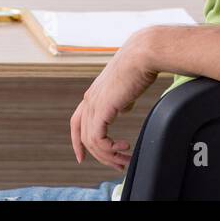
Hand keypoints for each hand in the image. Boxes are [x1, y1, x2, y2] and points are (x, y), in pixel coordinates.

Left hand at [70, 34, 159, 171]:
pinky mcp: (102, 108)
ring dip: (109, 156)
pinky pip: (98, 139)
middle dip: (100, 156)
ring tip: (125, 160)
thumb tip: (122, 109)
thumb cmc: (139, 66)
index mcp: (93, 94)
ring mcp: (93, 104)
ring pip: (91, 141)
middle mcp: (89, 100)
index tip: (82, 157)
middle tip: (117, 166)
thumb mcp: (125, 88)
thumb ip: (120, 100)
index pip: (77, 123)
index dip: (77, 142)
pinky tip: (125, 147)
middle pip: (84, 137)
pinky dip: (110, 149)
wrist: (142, 55)